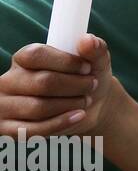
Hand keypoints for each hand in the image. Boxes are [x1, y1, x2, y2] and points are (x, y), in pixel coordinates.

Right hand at [0, 36, 117, 137]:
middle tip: (91, 85)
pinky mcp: (9, 129)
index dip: (66, 62)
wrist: (90, 106)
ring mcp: (5, 106)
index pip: (35, 55)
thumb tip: (87, 40)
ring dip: (70, 104)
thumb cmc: (87, 78)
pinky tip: (79, 115)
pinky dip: (61, 123)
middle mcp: (8, 81)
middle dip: (75, 85)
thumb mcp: (96, 61)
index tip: (88, 68)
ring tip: (86, 100)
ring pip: (38, 107)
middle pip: (42, 82)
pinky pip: (33, 130)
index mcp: (23, 59)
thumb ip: (95, 48)